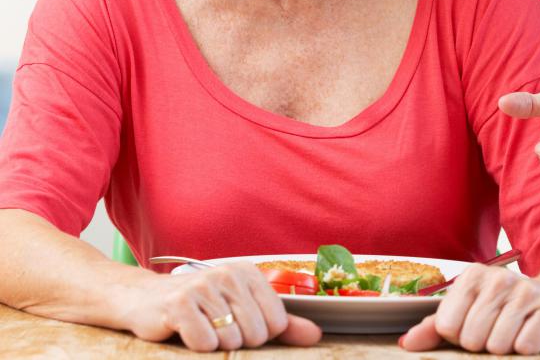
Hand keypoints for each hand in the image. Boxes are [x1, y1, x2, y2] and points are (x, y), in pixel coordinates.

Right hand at [119, 262, 321, 351]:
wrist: (142, 300)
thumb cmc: (197, 307)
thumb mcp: (241, 310)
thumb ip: (281, 324)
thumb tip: (316, 335)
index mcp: (248, 273)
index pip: (277, 322)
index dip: (259, 335)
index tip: (237, 325)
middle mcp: (228, 275)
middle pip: (256, 334)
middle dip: (237, 342)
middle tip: (214, 328)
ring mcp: (203, 287)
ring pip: (231, 340)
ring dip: (214, 345)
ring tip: (200, 329)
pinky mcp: (179, 305)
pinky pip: (205, 343)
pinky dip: (197, 347)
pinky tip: (185, 333)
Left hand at [398, 264, 539, 353]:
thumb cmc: (502, 309)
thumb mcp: (467, 312)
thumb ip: (435, 328)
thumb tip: (406, 344)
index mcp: (472, 275)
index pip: (447, 326)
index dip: (459, 337)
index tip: (473, 326)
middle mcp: (499, 278)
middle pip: (472, 338)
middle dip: (482, 344)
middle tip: (496, 331)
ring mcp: (526, 290)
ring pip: (498, 345)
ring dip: (505, 348)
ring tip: (514, 332)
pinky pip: (526, 346)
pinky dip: (527, 348)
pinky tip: (531, 333)